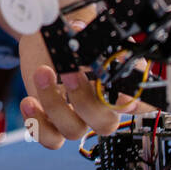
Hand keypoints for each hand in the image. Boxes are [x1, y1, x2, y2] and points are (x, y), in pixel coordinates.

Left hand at [9, 0, 163, 150]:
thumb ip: (85, 36)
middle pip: (104, 123)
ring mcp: (77, 117)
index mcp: (120, 87)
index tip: (125, 93)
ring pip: (74, 130)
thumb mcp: (80, 31)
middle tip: (69, 72)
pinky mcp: (52, 120)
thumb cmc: (70, 36)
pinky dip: (37, 124)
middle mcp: (102, 108)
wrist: (46, 40)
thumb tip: (78, 32)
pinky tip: (29, 102)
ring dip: (55, 103)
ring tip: (42, 72)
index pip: (142, 105)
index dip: (137, 105)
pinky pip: (49, 138)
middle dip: (85, 99)